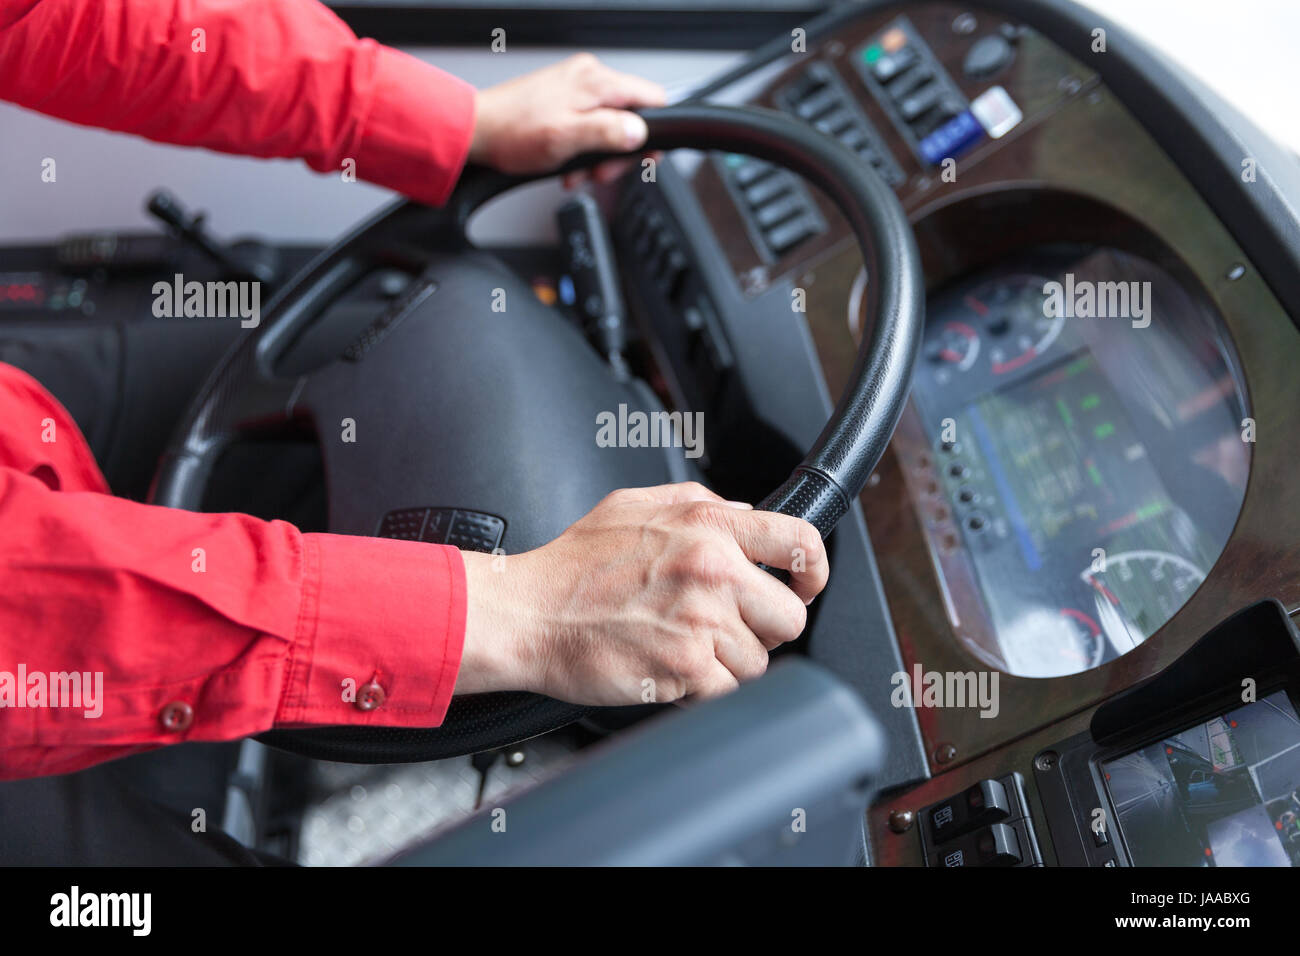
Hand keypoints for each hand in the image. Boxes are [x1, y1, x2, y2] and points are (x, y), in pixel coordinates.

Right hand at [456, 482, 827, 705]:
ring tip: (680, 644)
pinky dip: (702, 689)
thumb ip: (702, 506)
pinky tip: (669, 667)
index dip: (813, 572)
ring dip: (726, 662)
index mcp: (708, 524)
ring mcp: (702, 621)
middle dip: (762, 628)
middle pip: (790, 617)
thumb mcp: (637, 506)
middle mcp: (713, 569)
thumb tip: (749, 516)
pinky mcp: (686, 668)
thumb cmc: (573, 565)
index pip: (801, 542)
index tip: (803, 588)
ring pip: (758, 661)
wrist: (528, 613)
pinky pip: (727, 691)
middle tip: (723, 626)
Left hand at [468, 54, 665, 180]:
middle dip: (618, 150)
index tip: (644, 157)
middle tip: (599, 172)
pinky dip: (582, 148)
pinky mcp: (562, 99)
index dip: (653, 131)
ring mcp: (574, 87)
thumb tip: (639, 132)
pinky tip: (567, 164)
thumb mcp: (569, 138)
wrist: (476, 131)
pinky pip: (587, 124)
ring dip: (598, 154)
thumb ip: (609, 132)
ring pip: (608, 123)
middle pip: (630, 115)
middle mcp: (588, 76)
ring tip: (577, 172)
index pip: (651, 98)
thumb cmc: (513, 132)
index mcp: (596, 80)